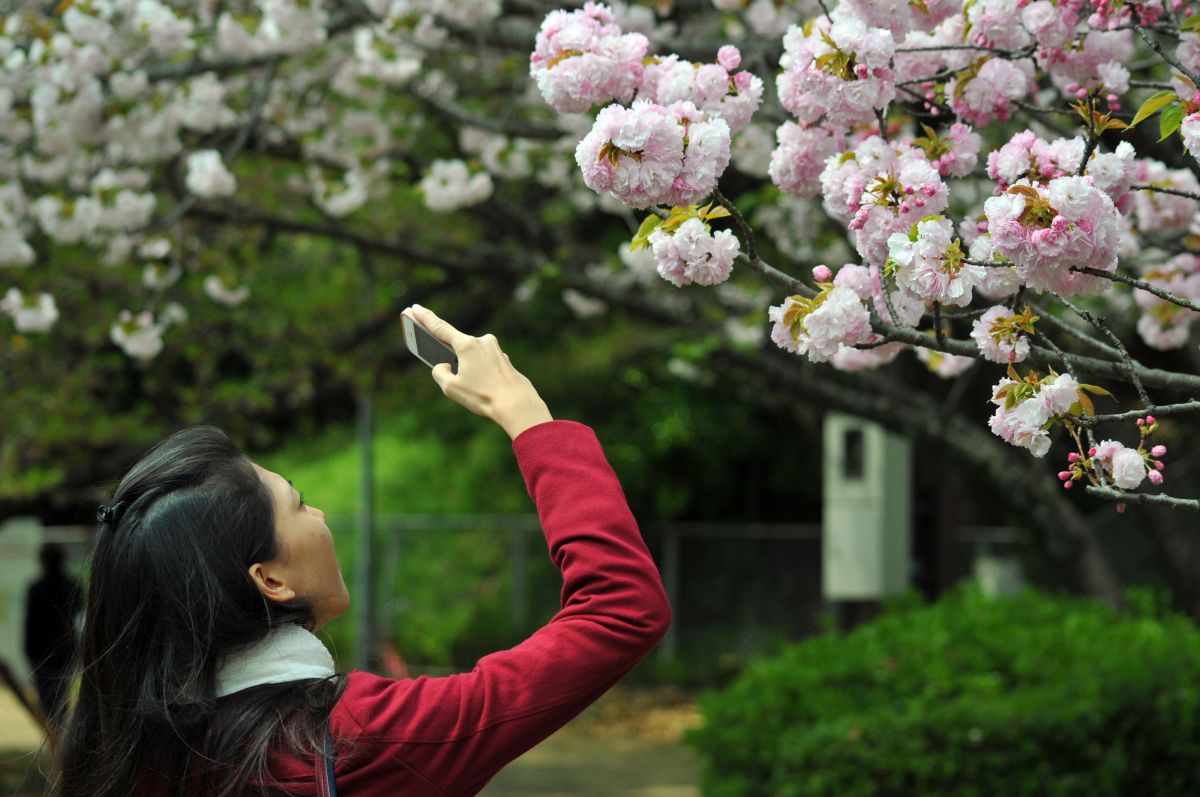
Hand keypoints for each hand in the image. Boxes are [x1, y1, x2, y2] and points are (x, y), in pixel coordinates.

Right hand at [403, 305, 552, 438]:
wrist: (517, 404)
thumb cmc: (483, 396)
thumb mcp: (451, 387)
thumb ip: (440, 372)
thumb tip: (444, 365)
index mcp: (467, 345)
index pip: (440, 327)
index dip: (424, 318)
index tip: (414, 308)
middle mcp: (482, 342)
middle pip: (457, 343)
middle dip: (445, 349)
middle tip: (431, 349)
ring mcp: (495, 350)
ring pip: (472, 356)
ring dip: (465, 366)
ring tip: (466, 385)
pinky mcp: (504, 360)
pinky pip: (485, 363)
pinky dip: (479, 371)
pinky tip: (481, 386)